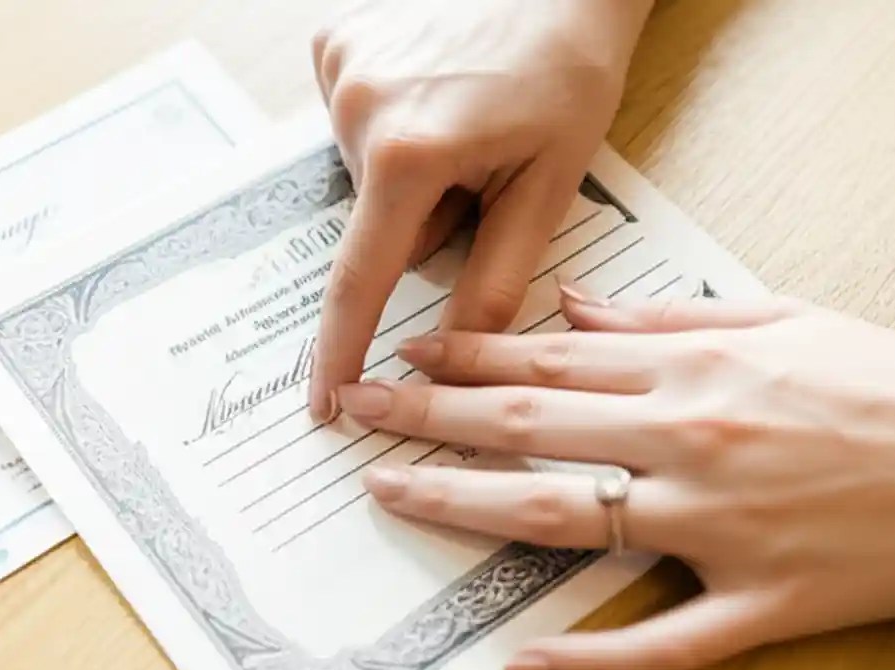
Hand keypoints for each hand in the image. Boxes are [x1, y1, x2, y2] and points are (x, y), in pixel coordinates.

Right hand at [307, 0, 653, 420]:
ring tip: (467, 112)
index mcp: (409, 152)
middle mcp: (356, 107)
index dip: (343, 349)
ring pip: (369, 173)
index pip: (364, 278)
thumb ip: (497, 278)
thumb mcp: (549, 185)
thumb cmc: (569, 67)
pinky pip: (355, 121)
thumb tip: (454, 358)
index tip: (325, 401)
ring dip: (414, 168)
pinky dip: (393, 123)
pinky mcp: (334, 43)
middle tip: (489, 162)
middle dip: (429, 216)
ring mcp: (338, 68)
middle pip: (380, 221)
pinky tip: (436, 87)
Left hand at [335, 280, 894, 669]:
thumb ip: (666, 316)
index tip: (405, 354)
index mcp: (696, 369)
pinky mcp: (762, 601)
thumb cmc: (894, 385)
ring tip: (389, 494)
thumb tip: (572, 304)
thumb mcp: (785, 319)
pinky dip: (591, 657)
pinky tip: (522, 662)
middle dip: (429, 414)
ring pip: (564, 517)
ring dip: (462, 502)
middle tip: (356, 409)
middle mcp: (692, 440)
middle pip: (530, 424)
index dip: (465, 355)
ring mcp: (721, 526)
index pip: (549, 356)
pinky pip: (663, 642)